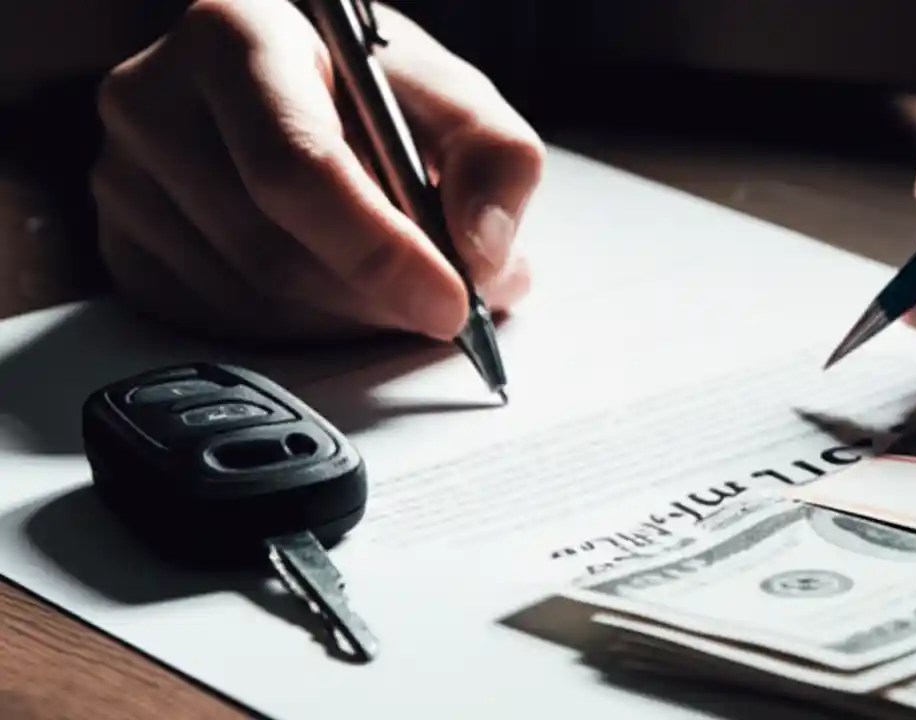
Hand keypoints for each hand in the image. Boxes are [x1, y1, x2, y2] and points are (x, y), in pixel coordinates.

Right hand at [91, 0, 542, 342]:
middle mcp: (154, 100)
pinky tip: (335, 291)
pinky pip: (222, 326)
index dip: (380, 251)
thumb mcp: (450, 96)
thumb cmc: (363, 87)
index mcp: (234, 35)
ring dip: (348, 319)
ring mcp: (124, 179)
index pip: (297, 166)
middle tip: (444, 302)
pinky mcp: (122, 245)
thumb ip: (495, 158)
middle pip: (274, 250)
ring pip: (252, 302)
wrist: (290, 87)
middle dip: (378, 298)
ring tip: (394, 283)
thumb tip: (484, 252)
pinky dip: (301, 330)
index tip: (449, 301)